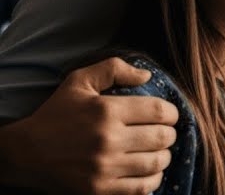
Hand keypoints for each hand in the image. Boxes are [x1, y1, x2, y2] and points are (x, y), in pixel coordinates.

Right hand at [3, 57, 177, 194]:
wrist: (25, 153)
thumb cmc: (56, 114)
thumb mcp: (79, 81)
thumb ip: (113, 69)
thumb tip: (147, 75)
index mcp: (106, 111)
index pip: (160, 111)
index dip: (172, 113)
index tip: (168, 116)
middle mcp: (107, 140)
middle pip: (163, 137)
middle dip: (169, 134)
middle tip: (163, 133)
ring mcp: (104, 168)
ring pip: (156, 163)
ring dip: (163, 156)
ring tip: (157, 152)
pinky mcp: (99, 190)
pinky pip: (142, 188)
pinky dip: (153, 179)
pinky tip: (148, 171)